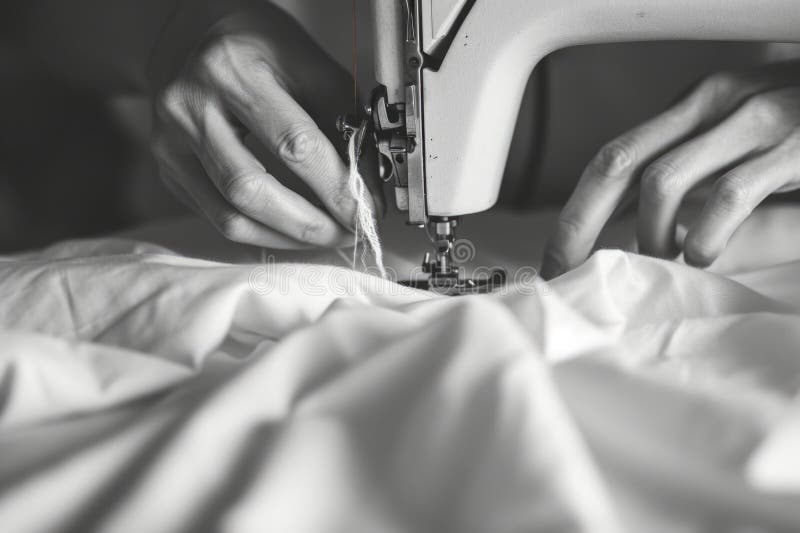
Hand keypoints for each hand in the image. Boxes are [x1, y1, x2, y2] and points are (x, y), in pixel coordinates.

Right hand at [148, 2, 382, 248]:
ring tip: (324, 234)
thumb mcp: (310, 67)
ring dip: (286, 237)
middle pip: (252, 190)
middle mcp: (190, 107)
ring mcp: (171, 141)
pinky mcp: (168, 167)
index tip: (365, 208)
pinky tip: (290, 230)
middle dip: (309, 224)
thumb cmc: (259, 49)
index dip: (336, 187)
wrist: (196, 36)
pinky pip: (216, 218)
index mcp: (232, 71)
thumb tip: (367, 184)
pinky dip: (261, 233)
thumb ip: (343, 121)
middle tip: (347, 231)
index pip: (294, 144)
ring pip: (230, 216)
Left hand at [542, 61, 799, 277]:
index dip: (573, 211)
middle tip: (567, 271)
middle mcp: (710, 106)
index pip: (609, 159)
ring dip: (650, 234)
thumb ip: (687, 183)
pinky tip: (703, 254)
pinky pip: (732, 193)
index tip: (554, 258)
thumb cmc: (798, 135)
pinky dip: (706, 232)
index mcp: (688, 109)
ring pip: (664, 180)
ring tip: (658, 262)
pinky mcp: (795, 145)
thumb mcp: (732, 151)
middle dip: (580, 224)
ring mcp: (752, 120)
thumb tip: (628, 233)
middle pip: (617, 164)